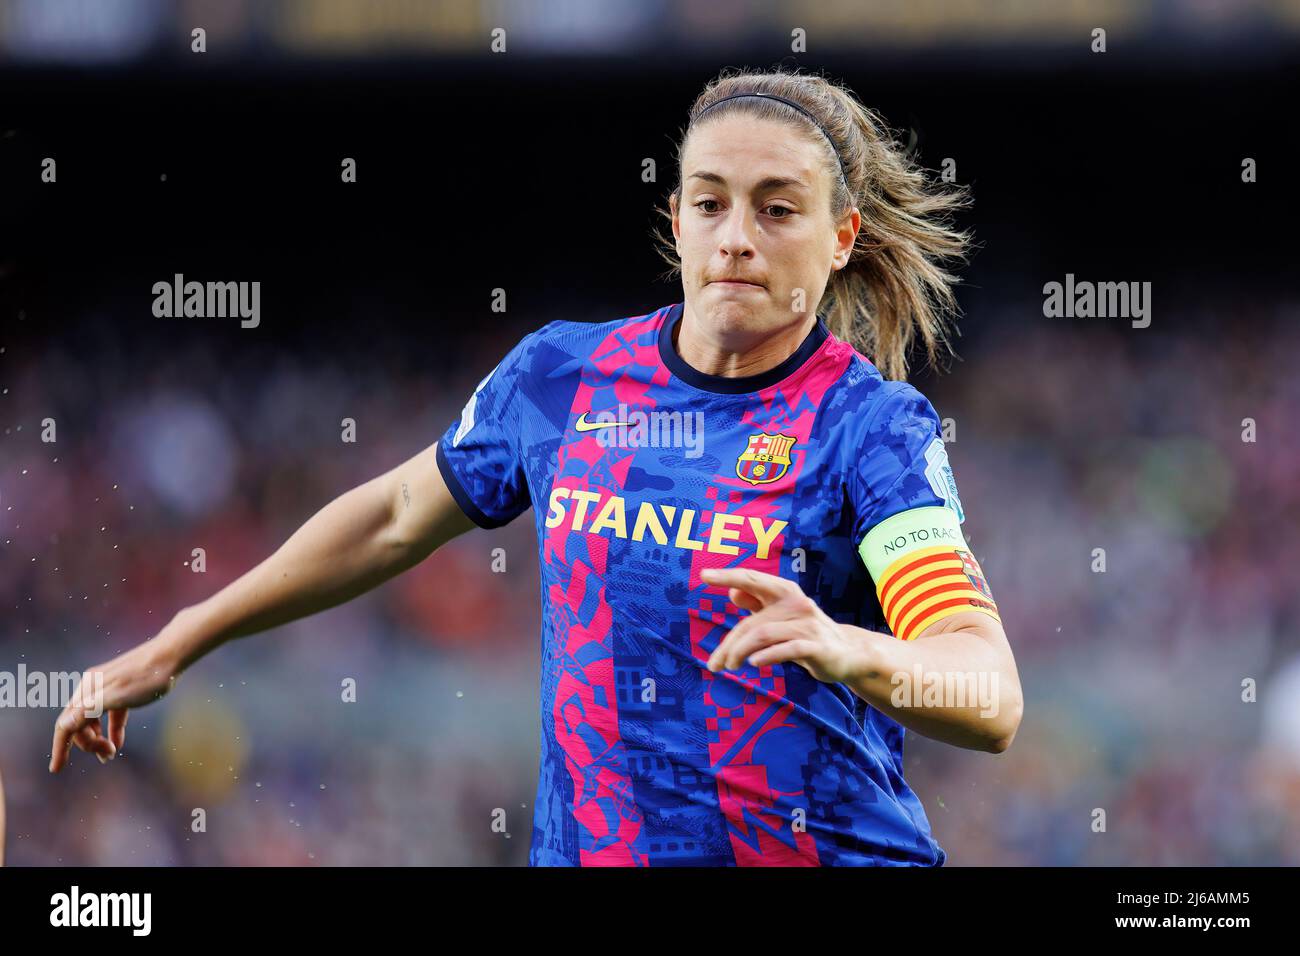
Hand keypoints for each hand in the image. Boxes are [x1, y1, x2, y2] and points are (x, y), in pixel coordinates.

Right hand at [49, 637, 182, 772]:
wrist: (171, 654)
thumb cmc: (147, 677)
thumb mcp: (118, 696)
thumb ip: (90, 710)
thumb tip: (65, 725)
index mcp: (87, 691)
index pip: (65, 724)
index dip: (60, 747)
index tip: (56, 769)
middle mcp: (91, 688)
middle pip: (78, 724)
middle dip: (88, 743)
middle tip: (107, 756)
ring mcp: (106, 688)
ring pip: (94, 719)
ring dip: (98, 738)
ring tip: (110, 754)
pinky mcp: (121, 689)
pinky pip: (110, 714)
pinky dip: (112, 730)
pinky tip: (117, 743)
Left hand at [701, 566, 864, 683]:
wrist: (848, 653)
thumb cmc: (806, 631)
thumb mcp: (781, 615)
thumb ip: (758, 603)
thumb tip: (733, 592)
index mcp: (784, 591)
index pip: (752, 579)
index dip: (728, 576)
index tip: (703, 576)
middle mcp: (796, 602)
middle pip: (752, 622)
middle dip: (729, 645)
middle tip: (714, 664)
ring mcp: (807, 624)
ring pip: (763, 634)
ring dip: (741, 652)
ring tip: (730, 667)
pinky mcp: (817, 646)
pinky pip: (787, 648)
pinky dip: (767, 655)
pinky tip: (754, 663)